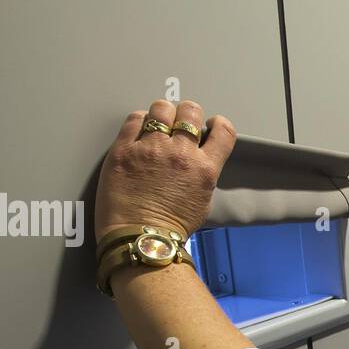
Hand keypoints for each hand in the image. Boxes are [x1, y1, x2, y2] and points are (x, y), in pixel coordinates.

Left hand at [94, 99, 236, 243]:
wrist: (140, 239)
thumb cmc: (172, 227)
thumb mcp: (202, 200)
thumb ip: (202, 173)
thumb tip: (197, 157)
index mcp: (204, 169)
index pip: (223, 131)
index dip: (218, 124)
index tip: (210, 125)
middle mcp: (180, 154)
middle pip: (190, 111)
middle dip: (186, 114)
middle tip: (178, 124)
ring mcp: (151, 149)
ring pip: (161, 108)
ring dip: (161, 114)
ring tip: (156, 125)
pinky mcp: (124, 150)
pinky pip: (133, 119)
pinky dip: (138, 121)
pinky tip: (138, 132)